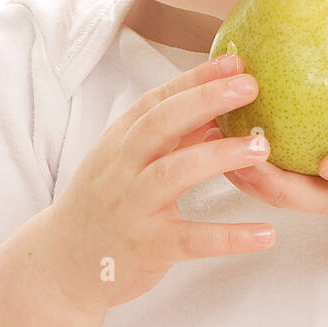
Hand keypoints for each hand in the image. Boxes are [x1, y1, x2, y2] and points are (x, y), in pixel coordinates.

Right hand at [41, 54, 278, 316]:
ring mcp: (133, 207)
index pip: (157, 100)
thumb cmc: (105, 205)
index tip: (235, 61)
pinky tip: (266, 234)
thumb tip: (222, 108)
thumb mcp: (127, 163)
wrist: (62, 266)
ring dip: (219, 156)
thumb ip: (174, 137)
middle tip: (250, 86)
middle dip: (205, 100)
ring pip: (175, 173)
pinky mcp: (148, 248)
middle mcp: (122, 168)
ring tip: (262, 147)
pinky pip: (192, 239)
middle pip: (161, 124)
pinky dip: (230, 237)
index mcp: (120, 142)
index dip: (196, 79)